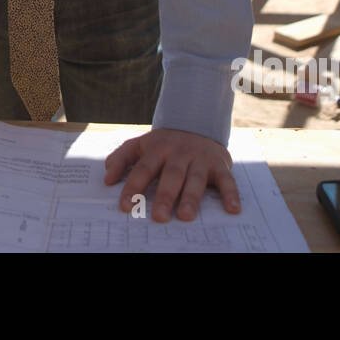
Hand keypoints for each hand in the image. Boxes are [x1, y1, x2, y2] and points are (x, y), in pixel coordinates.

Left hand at [104, 128, 240, 221]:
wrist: (197, 122)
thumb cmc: (165, 143)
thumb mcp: (141, 144)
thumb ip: (121, 158)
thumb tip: (106, 178)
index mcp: (157, 148)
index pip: (143, 169)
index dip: (133, 186)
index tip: (125, 206)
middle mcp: (179, 153)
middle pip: (171, 175)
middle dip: (165, 196)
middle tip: (159, 217)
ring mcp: (200, 158)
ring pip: (196, 179)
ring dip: (192, 198)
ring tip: (186, 216)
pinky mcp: (219, 164)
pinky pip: (227, 180)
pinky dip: (231, 194)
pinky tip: (233, 210)